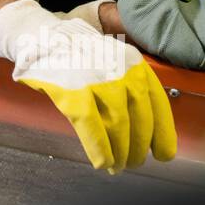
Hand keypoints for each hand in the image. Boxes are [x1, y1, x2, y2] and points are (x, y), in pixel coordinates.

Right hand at [0, 0, 176, 172]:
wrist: (41, 38)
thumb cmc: (78, 57)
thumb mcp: (112, 62)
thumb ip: (130, 86)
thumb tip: (146, 129)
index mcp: (133, 64)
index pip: (157, 104)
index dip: (163, 133)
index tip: (163, 153)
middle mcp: (120, 71)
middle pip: (139, 120)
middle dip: (137, 148)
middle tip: (132, 162)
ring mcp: (97, 81)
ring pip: (119, 127)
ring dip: (120, 153)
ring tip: (116, 165)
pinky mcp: (73, 93)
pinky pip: (93, 128)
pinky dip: (99, 149)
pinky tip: (101, 162)